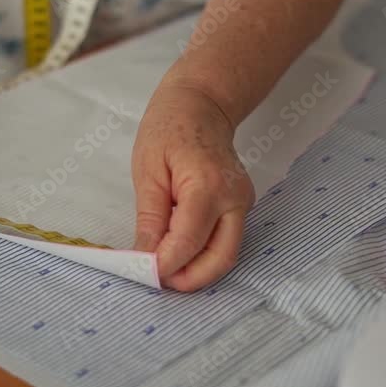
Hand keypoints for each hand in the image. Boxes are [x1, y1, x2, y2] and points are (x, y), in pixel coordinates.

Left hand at [131, 83, 254, 290]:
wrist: (201, 104)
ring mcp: (243, 202)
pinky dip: (204, 255)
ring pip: (228, 254)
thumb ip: (150, 218)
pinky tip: (179, 252)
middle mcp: (234, 197)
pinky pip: (226, 240)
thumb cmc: (169, 128)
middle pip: (221, 258)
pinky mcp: (242, 206)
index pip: (188, 241)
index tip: (142, 272)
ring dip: (198, 270)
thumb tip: (145, 257)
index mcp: (208, 185)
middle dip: (190, 279)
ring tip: (166, 270)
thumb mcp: (148, 170)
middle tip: (158, 282)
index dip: (166, 264)